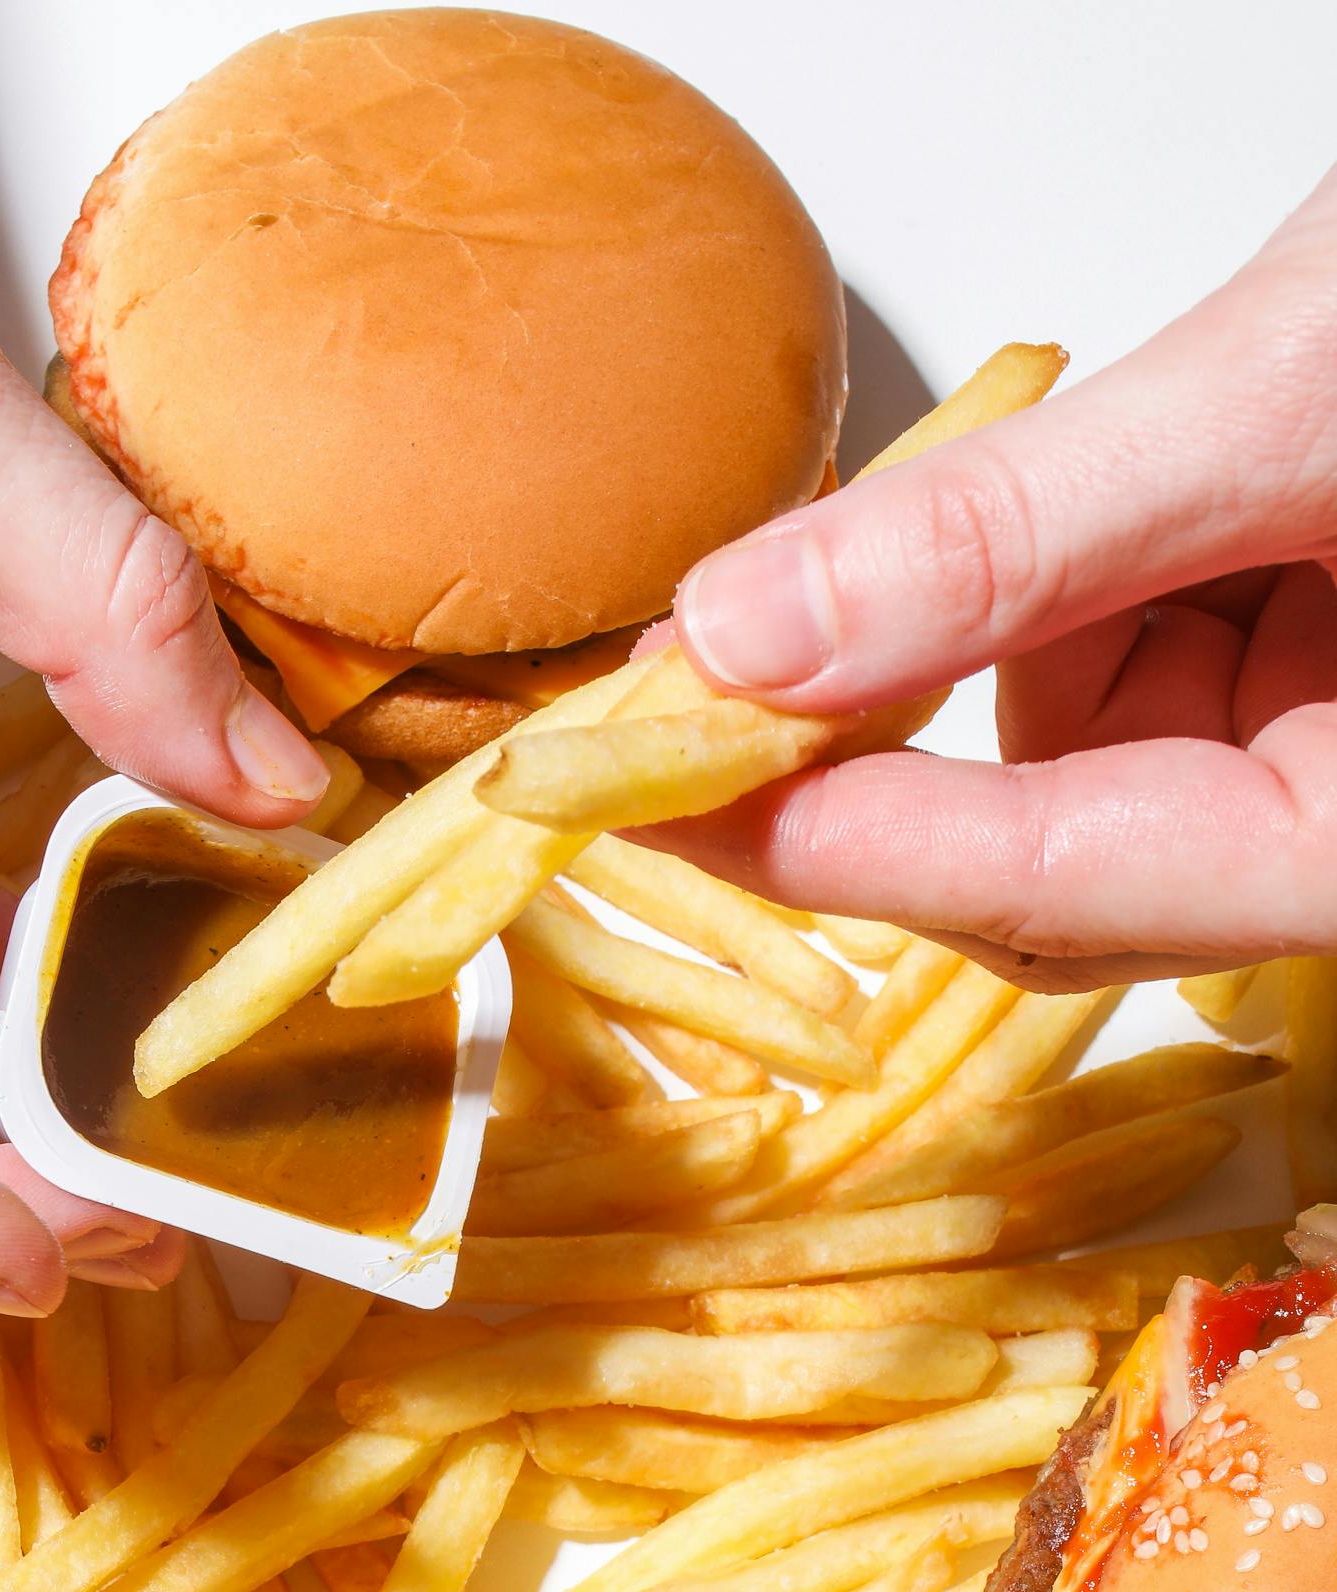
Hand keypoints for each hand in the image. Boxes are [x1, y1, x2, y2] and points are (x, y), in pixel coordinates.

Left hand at [659, 171, 1336, 988]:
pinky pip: (1113, 650)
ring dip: (980, 628)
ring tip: (1032, 479)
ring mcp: (1315, 744)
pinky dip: (1050, 571)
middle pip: (1045, 859)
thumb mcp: (1294, 388)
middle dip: (869, 758)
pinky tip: (1087, 480)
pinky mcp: (1287, 659)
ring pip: (1062, 748)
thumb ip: (1027, 527)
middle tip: (669, 685)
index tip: (640, 791)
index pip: (1064, 885)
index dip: (838, 846)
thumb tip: (753, 636)